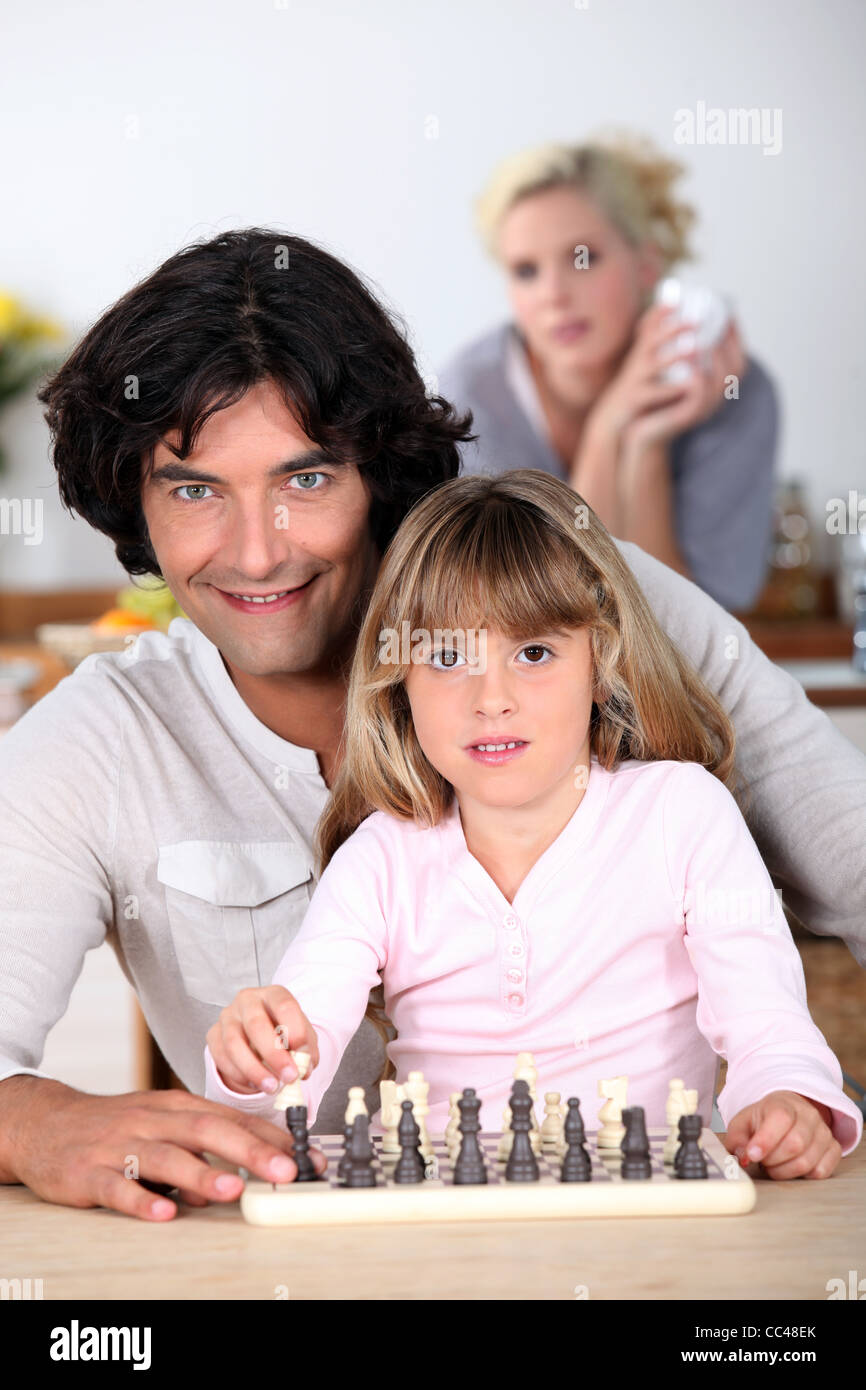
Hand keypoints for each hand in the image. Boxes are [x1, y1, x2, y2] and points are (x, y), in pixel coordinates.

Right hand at [0, 1074, 326, 1220]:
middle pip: (205, 1131)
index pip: (231, 1118)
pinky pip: (117, 1188)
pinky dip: (140, 1200)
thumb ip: (203, 1144)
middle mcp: (153, 1121)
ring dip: (200, 1174)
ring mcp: (121, 1146)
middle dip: (248, 1151)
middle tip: (283, 1171)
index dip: (271, 1138)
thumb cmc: (117, 1125)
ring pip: (165, 1157)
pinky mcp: (89, 1173)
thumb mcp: (164, 1122)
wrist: (48, 1123)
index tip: (306, 1158)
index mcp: (176, 1107)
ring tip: (231, 1191)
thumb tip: (243, 1174)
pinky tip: (163, 1213)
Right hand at [207, 985, 318, 1095]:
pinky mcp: (213, 1034)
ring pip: (234, 1043)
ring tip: (272, 1087)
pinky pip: (222, 1057)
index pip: (284, 1005)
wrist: (257, 1034)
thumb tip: (304, 1068)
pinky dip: (238, 1074)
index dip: (295, 1029)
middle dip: (274, 1055)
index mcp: (273, 994)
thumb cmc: (282, 1032)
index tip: (303, 1052)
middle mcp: (248, 1000)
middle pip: (256, 1024)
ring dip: (255, 1070)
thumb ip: (306, 1050)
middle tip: (290, 1076)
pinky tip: (254, 1083)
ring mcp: (228, 1016)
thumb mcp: (301, 1035)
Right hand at [583, 304, 699, 443]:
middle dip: (672, 328)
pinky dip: (668, 388)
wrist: (612, 423)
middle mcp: (635, 363)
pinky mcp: (632, 400)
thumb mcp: (644, 368)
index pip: (648, 327)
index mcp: (640, 354)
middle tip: (696, 320)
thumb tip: (682, 334)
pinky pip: (651, 392)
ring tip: (696, 347)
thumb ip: (657, 351)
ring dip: (673, 354)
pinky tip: (686, 385)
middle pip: (650, 340)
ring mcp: (633, 381)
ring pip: (651, 364)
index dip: (660, 312)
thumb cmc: (636, 393)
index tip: (678, 299)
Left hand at [622, 316, 745, 451]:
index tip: (728, 312)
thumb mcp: (665, 365)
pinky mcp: (688, 417)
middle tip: (719, 321)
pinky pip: (700, 398)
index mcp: (712, 381)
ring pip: (721, 382)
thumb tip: (675, 306)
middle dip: (729, 343)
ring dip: (716, 359)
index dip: (735, 335)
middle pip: (735, 368)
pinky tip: (693, 365)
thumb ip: (674, 343)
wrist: (637, 427)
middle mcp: (714, 395)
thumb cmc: (651, 393)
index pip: (737, 356)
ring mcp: (704, 407)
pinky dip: (699, 381)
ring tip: (706, 339)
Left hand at [723, 1090, 841, 1179]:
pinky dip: (802, 1176)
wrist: (789, 1113)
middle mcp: (808, 1115)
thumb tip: (741, 1155)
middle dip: (772, 1160)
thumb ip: (737, 1138)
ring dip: (784, 1171)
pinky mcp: (833, 1149)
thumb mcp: (743, 1122)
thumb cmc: (765, 1120)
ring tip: (774, 1164)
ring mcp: (823, 1132)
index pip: (781, 1119)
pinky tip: (791, 1167)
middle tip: (762, 1161)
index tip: (752, 1155)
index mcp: (784, 1104)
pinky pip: (821, 1171)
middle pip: (795, 1144)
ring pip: (807, 1161)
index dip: (765, 1140)